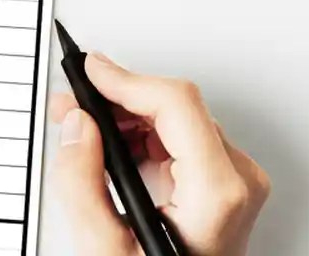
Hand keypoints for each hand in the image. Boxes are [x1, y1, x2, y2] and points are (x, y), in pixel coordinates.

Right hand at [49, 53, 269, 255]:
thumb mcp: (104, 248)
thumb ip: (81, 182)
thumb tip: (77, 126)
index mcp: (217, 193)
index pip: (176, 104)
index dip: (126, 80)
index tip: (90, 71)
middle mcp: (237, 180)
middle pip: (175, 107)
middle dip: (116, 99)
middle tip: (71, 106)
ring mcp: (235, 181)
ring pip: (176, 117)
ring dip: (126, 116)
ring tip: (82, 128)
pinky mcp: (223, 183)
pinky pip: (180, 136)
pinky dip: (141, 134)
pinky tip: (109, 146)